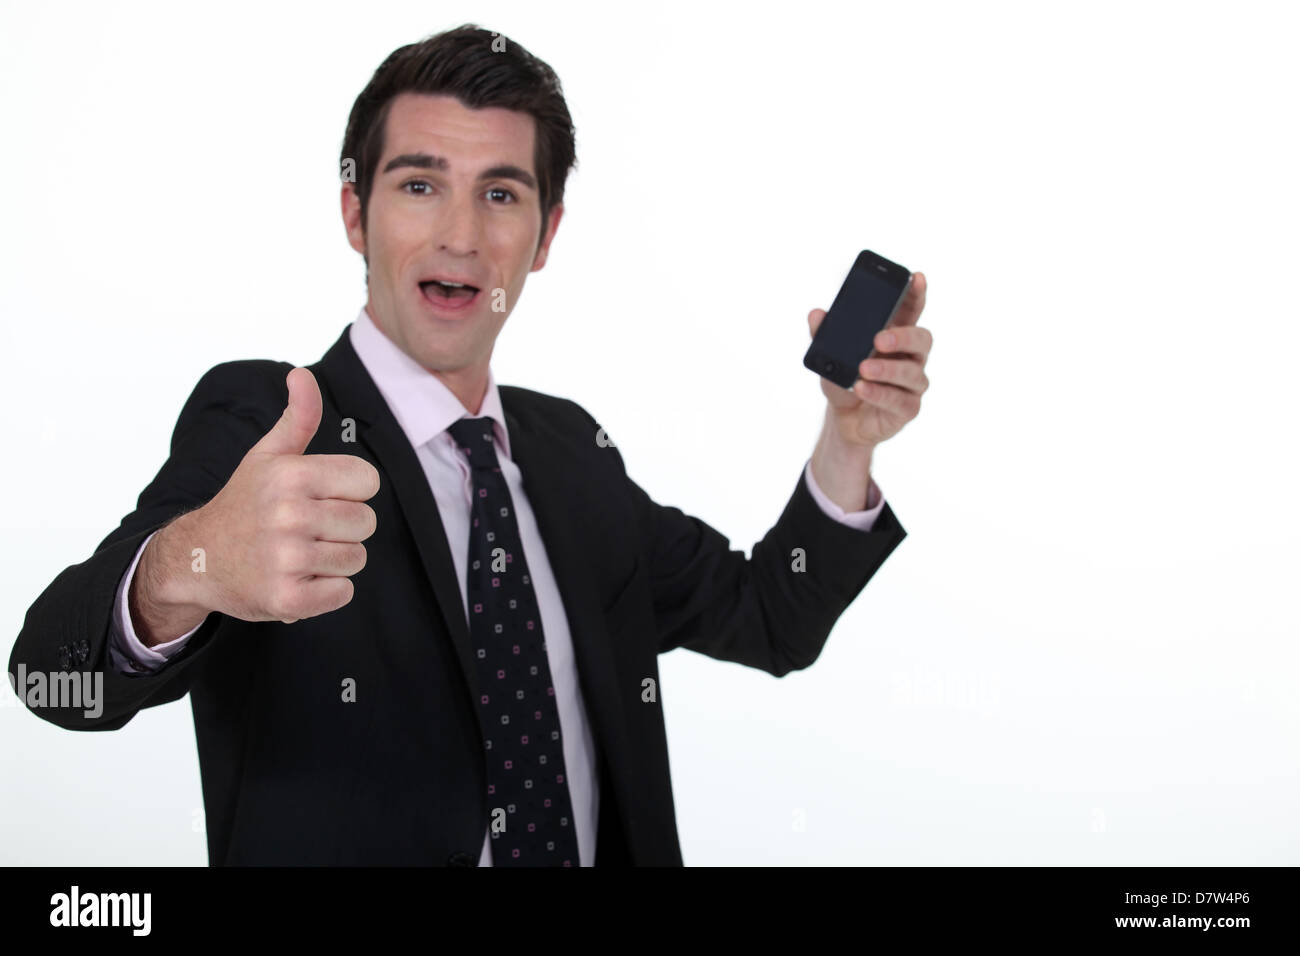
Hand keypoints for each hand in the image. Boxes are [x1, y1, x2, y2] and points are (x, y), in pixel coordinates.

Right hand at [174, 367, 380, 624]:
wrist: (196, 559)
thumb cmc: (243, 504)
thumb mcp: (266, 456)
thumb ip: (297, 417)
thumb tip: (302, 373)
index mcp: (291, 475)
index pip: (368, 482)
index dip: (348, 491)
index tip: (319, 498)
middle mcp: (289, 515)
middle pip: (366, 522)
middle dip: (342, 528)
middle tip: (305, 530)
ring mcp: (287, 559)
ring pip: (356, 558)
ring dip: (333, 560)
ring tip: (298, 554)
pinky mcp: (287, 599)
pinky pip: (344, 592)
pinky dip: (325, 591)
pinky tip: (296, 579)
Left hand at [808, 271, 931, 447]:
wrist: (844, 419)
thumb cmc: (845, 379)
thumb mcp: (831, 356)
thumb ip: (824, 334)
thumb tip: (816, 314)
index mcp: (897, 335)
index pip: (912, 310)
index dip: (917, 294)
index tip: (917, 277)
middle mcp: (911, 357)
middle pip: (922, 339)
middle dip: (903, 336)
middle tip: (878, 338)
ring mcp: (913, 383)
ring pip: (912, 372)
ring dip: (887, 368)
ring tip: (863, 368)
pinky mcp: (908, 408)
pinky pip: (899, 400)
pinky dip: (879, 393)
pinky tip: (862, 388)